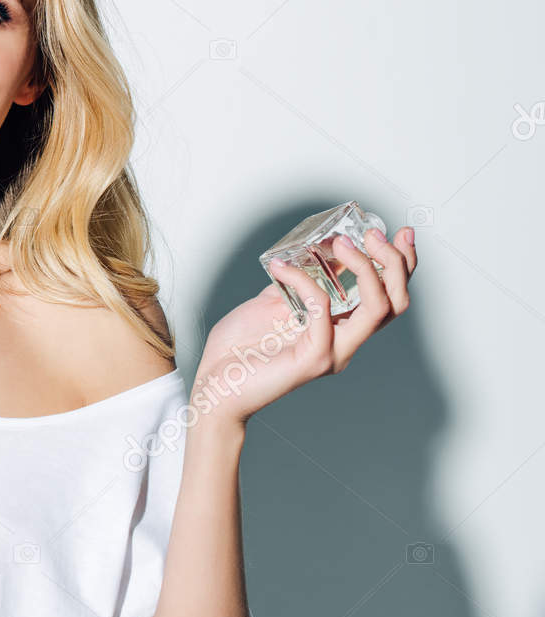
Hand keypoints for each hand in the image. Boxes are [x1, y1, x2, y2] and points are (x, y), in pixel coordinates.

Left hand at [193, 225, 417, 424]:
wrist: (214, 384)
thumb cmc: (240, 348)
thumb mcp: (275, 302)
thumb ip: (301, 282)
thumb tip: (322, 251)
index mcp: (341, 330)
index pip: (389, 298)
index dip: (403, 265)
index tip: (402, 232)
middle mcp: (345, 343)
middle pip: (395, 303)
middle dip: (394, 263)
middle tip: (375, 234)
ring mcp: (333, 353)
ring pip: (377, 310)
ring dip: (367, 269)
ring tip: (344, 243)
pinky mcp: (313, 359)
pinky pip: (320, 310)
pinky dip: (304, 281)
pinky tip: (281, 268)